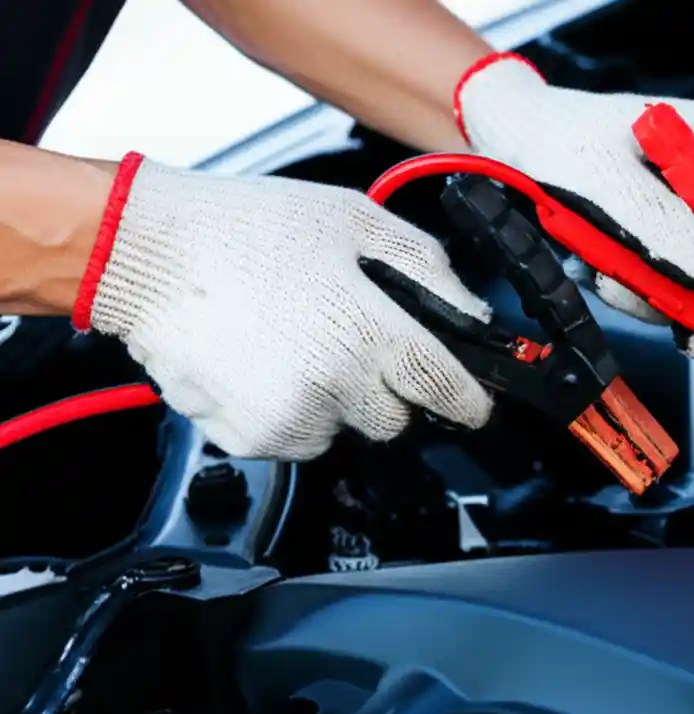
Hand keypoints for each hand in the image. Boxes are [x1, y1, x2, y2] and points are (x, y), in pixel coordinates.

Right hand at [74, 154, 492, 459]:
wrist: (145, 251)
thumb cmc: (245, 228)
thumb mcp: (355, 220)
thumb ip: (428, 268)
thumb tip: (472, 312)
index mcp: (370, 329)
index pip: (446, 388)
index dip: (468, 401)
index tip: (473, 406)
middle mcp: (335, 381)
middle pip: (396, 419)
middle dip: (388, 390)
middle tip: (351, 344)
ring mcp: (290, 414)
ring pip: (343, 431)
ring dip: (335, 402)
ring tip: (296, 345)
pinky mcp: (249, 437)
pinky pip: (295, 440)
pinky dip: (292, 413)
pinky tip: (266, 365)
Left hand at [454, 53, 693, 358]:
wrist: (501, 135)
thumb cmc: (548, 139)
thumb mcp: (598, 180)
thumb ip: (656, 226)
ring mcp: (671, 208)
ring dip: (666, 300)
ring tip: (625, 291)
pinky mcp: (645, 234)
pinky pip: (658, 279)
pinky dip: (638, 293)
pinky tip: (608, 279)